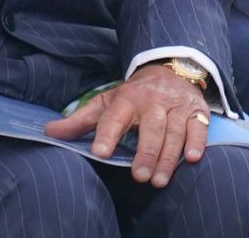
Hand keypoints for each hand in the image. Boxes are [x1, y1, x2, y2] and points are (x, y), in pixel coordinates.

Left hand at [43, 63, 208, 187]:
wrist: (170, 68)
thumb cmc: (133, 95)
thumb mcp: (105, 102)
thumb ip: (80, 120)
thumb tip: (50, 131)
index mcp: (127, 99)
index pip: (114, 117)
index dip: (107, 134)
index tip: (100, 152)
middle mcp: (153, 101)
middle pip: (151, 128)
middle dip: (146, 152)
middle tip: (140, 176)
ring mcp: (177, 105)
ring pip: (174, 131)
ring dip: (169, 156)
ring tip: (159, 179)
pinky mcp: (196, 110)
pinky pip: (198, 126)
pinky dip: (197, 141)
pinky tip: (193, 158)